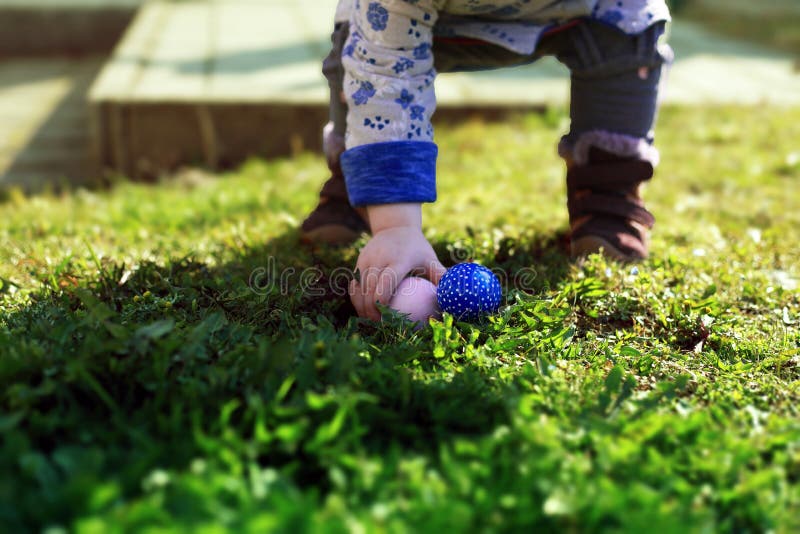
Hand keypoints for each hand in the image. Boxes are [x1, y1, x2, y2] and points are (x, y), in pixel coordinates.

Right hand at [350, 204, 444, 320]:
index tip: (387, 317)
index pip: (387, 282)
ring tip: (371, 321)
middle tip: (381, 325)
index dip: (383, 301)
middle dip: (372, 310)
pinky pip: (355, 284)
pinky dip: (357, 299)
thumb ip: (440, 277)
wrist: (395, 227)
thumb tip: (451, 298)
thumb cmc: (417, 249)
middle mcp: (380, 258)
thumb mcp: (430, 259)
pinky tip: (364, 311)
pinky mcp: (359, 261)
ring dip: (362, 307)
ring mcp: (367, 259)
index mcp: (399, 258)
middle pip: (370, 288)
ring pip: (360, 288)